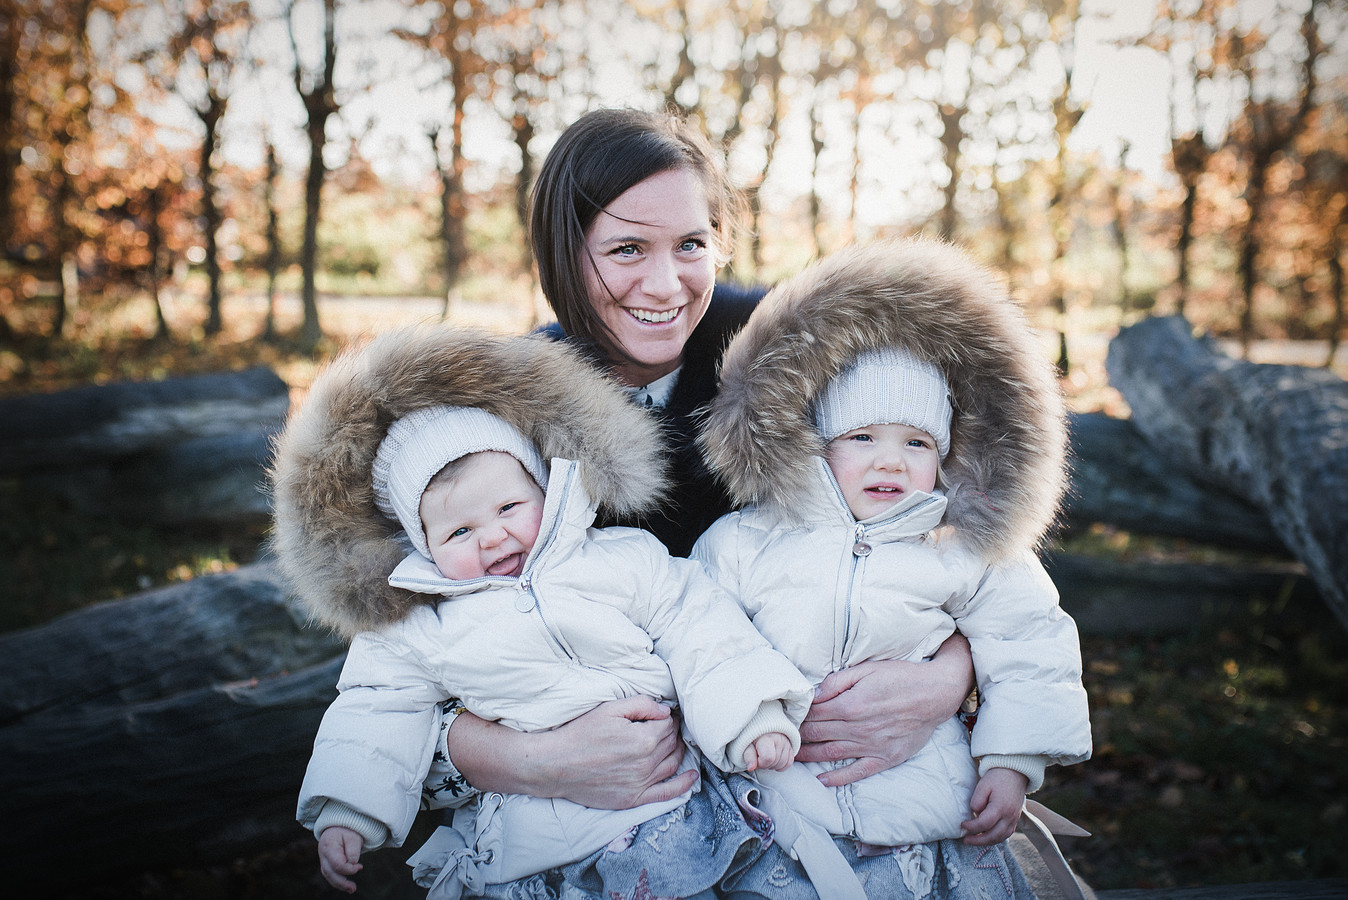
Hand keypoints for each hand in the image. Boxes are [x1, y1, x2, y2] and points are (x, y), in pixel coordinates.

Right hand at [317, 826, 363, 892]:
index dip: (349, 869)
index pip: (337, 864)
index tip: (360, 866)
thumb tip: (353, 863)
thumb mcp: (353, 836)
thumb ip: (353, 850)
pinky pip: (330, 874)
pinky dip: (337, 880)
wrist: (340, 824)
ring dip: (339, 884)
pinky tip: (346, 885)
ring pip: (328, 875)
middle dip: (342, 882)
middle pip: (330, 872)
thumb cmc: (347, 829)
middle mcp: (323, 853)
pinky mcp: (326, 862)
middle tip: (354, 889)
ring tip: (352, 889)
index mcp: (328, 845)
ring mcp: (323, 858)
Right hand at [449, 696, 695, 809]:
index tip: (663, 713)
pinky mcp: (634, 799)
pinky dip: (683, 785)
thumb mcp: (610, 709)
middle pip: (672, 743)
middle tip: (666, 725)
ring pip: (672, 764)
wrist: (557, 765)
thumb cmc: (581, 734)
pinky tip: (692, 776)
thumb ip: (641, 705)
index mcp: (644, 739)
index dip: (667, 717)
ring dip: (679, 752)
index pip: (668, 725)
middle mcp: (647, 763)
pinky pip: (667, 794)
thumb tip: (666, 711)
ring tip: (675, 742)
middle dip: (673, 732)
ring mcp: (641, 784)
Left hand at [743, 732, 794, 771]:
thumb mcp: (747, 745)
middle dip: (766, 764)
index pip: (768, 758)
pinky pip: (789, 763)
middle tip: (760, 757)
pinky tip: (774, 760)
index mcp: (767, 738)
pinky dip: (781, 765)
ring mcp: (787, 743)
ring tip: (766, 757)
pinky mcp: (791, 746)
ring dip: (773, 765)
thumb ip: (749, 756)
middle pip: (775, 763)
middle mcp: (779, 739)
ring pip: (783, 764)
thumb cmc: (752, 737)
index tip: (756, 757)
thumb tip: (751, 767)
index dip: (760, 763)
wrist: (761, 726)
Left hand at [795, 634, 972, 787]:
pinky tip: (823, 780)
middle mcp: (857, 728)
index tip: (784, 718)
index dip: (796, 716)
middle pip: (817, 735)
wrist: (935, 694)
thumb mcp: (867, 669)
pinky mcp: (884, 758)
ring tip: (791, 758)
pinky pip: (857, 772)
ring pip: (830, 754)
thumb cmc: (901, 677)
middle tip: (780, 739)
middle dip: (796, 737)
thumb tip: (814, 693)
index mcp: (850, 705)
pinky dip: (838, 778)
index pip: (813, 714)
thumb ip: (837, 682)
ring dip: (808, 757)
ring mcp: (871, 746)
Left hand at [961, 768, 1027, 845]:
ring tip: (974, 840)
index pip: (984, 824)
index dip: (972, 827)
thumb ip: (977, 801)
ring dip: (987, 842)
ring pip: (1001, 837)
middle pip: (993, 835)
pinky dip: (996, 838)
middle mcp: (1009, 816)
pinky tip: (987, 836)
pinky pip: (1007, 834)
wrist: (1015, 772)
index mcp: (1000, 807)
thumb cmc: (997, 777)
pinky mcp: (1015, 819)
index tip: (962, 825)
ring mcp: (1014, 819)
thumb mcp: (983, 785)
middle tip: (966, 840)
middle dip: (978, 840)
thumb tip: (974, 814)